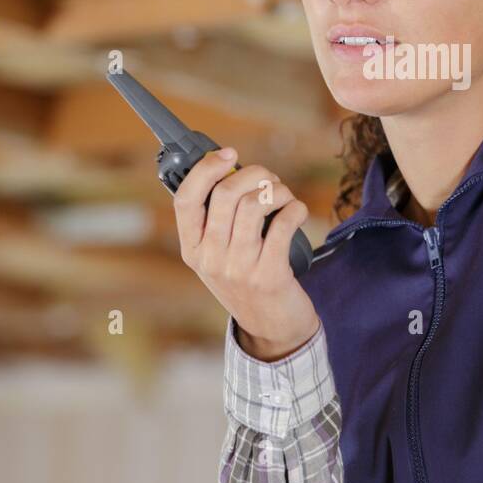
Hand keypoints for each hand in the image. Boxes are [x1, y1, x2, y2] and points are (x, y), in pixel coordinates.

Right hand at [173, 147, 319, 360]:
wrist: (272, 328)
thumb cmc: (247, 279)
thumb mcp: (219, 256)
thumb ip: (218, 220)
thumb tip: (232, 168)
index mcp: (192, 249)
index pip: (185, 200)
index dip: (205, 169)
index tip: (228, 154)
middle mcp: (211, 258)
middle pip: (225, 194)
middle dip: (254, 174)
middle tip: (269, 179)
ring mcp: (239, 268)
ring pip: (255, 204)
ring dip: (277, 190)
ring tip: (284, 197)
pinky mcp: (270, 274)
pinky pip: (283, 223)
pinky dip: (295, 208)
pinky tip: (297, 211)